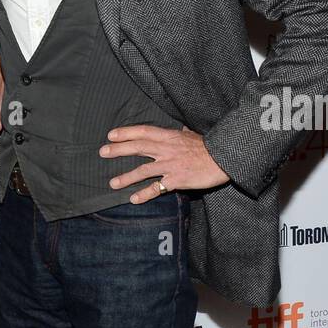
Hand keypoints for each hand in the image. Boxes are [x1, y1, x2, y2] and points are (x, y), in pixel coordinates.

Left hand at [98, 125, 228, 202]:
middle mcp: (166, 149)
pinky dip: (144, 194)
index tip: (111, 134)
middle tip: (102, 152)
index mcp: (170, 137)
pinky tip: (133, 199)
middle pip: (138, 148)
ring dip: (126, 177)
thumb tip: (181, 128)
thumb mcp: (193, 135)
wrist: (225, 158)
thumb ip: (182, 133)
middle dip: (119, 149)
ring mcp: (170, 165)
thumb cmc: (210, 147)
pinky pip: (156, 188)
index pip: (144, 132)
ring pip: (143, 171)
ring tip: (112, 183)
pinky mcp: (176, 180)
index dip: (127, 132)